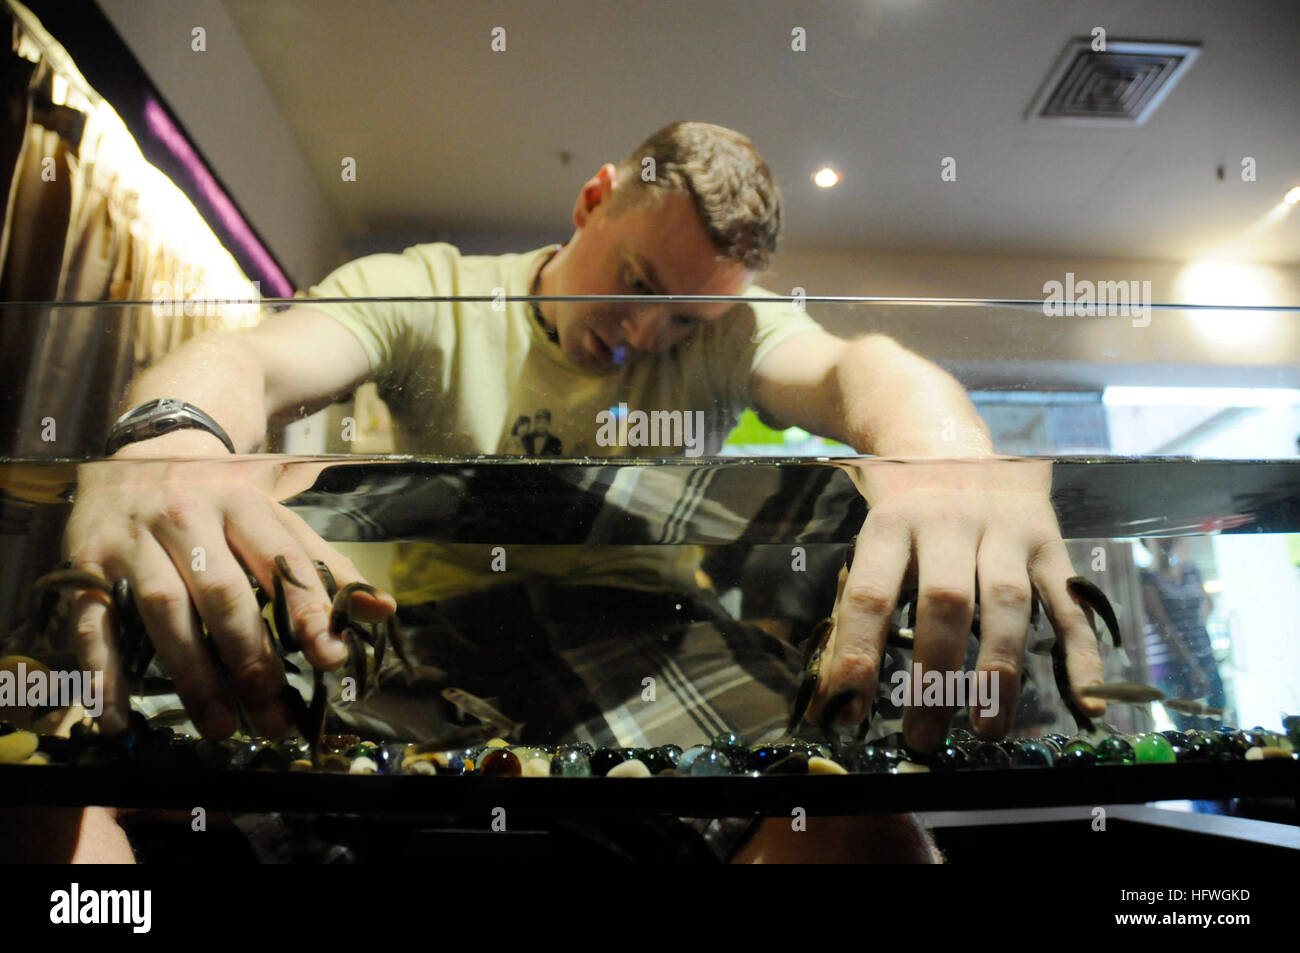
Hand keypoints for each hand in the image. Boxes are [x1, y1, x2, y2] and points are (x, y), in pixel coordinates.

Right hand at [62, 433, 393, 736]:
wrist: (146, 453)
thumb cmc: (224, 506)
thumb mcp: (276, 523)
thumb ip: (325, 569)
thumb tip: (383, 610)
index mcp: (245, 505)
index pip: (281, 561)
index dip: (307, 611)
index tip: (328, 659)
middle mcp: (188, 515)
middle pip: (223, 592)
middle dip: (250, 658)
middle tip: (272, 713)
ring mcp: (133, 538)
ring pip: (163, 609)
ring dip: (193, 675)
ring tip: (222, 725)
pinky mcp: (85, 563)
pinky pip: (92, 621)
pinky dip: (102, 672)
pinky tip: (118, 716)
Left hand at [810, 458, 1105, 750]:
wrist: (944, 435)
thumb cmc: (898, 508)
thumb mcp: (868, 540)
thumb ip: (854, 607)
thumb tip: (829, 695)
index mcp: (891, 523)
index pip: (869, 594)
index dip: (857, 654)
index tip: (846, 711)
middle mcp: (949, 521)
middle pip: (946, 601)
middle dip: (934, 675)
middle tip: (921, 736)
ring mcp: (1005, 529)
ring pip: (1007, 602)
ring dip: (999, 671)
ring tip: (987, 729)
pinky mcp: (1049, 539)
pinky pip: (1070, 600)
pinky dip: (1082, 652)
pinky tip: (1087, 698)